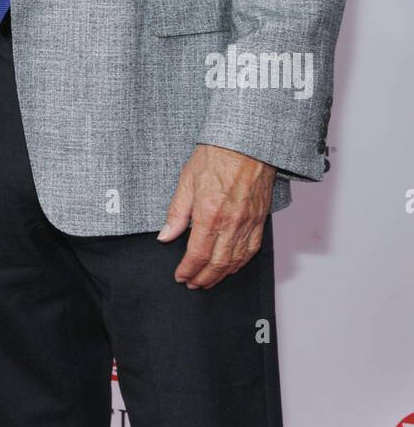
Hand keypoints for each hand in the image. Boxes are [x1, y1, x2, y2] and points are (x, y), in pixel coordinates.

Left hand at [157, 144, 276, 288]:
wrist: (247, 143)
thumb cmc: (216, 155)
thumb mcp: (187, 180)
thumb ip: (176, 212)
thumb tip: (165, 236)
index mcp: (209, 215)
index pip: (197, 255)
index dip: (187, 270)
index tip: (180, 276)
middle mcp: (230, 224)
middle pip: (217, 264)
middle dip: (203, 278)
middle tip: (192, 284)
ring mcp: (248, 224)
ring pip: (235, 261)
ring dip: (221, 275)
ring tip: (208, 280)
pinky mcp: (260, 220)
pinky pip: (252, 250)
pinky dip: (240, 263)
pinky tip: (231, 266)